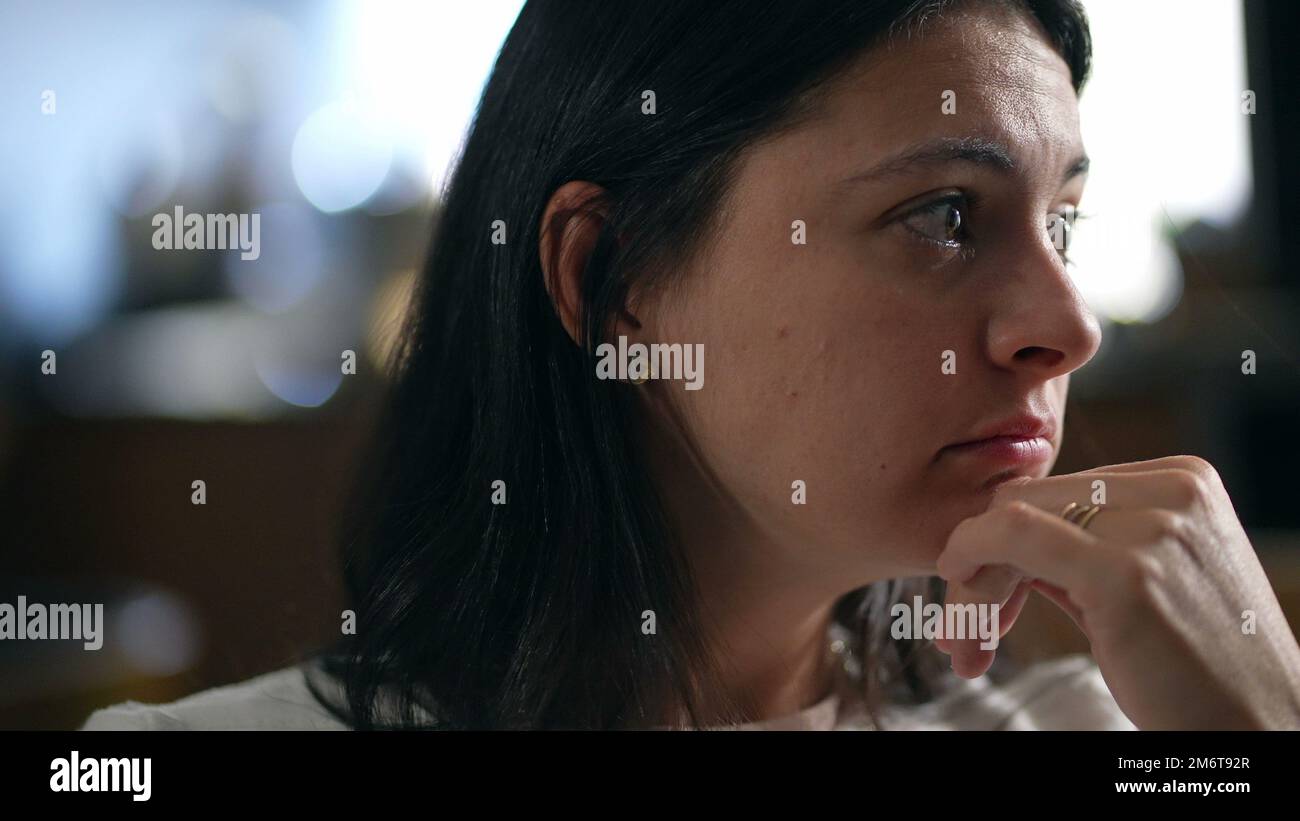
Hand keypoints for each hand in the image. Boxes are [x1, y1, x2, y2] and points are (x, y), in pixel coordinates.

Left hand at [933, 455, 1299, 729]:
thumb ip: (1079, 552)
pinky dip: (968, 559)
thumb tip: (996, 543)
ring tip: (967, 642)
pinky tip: (961, 607)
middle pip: (1027, 498)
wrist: (1259, 733)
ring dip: (972, 581)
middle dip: (981, 560)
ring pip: (1009, 516)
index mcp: (1183, 481)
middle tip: (966, 630)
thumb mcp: (1143, 585)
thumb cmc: (1199, 672)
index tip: (989, 600)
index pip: (1057, 488)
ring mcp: (1153, 526)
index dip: (1004, 541)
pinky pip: (1011, 535)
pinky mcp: (1125, 572)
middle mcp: (1174, 489)